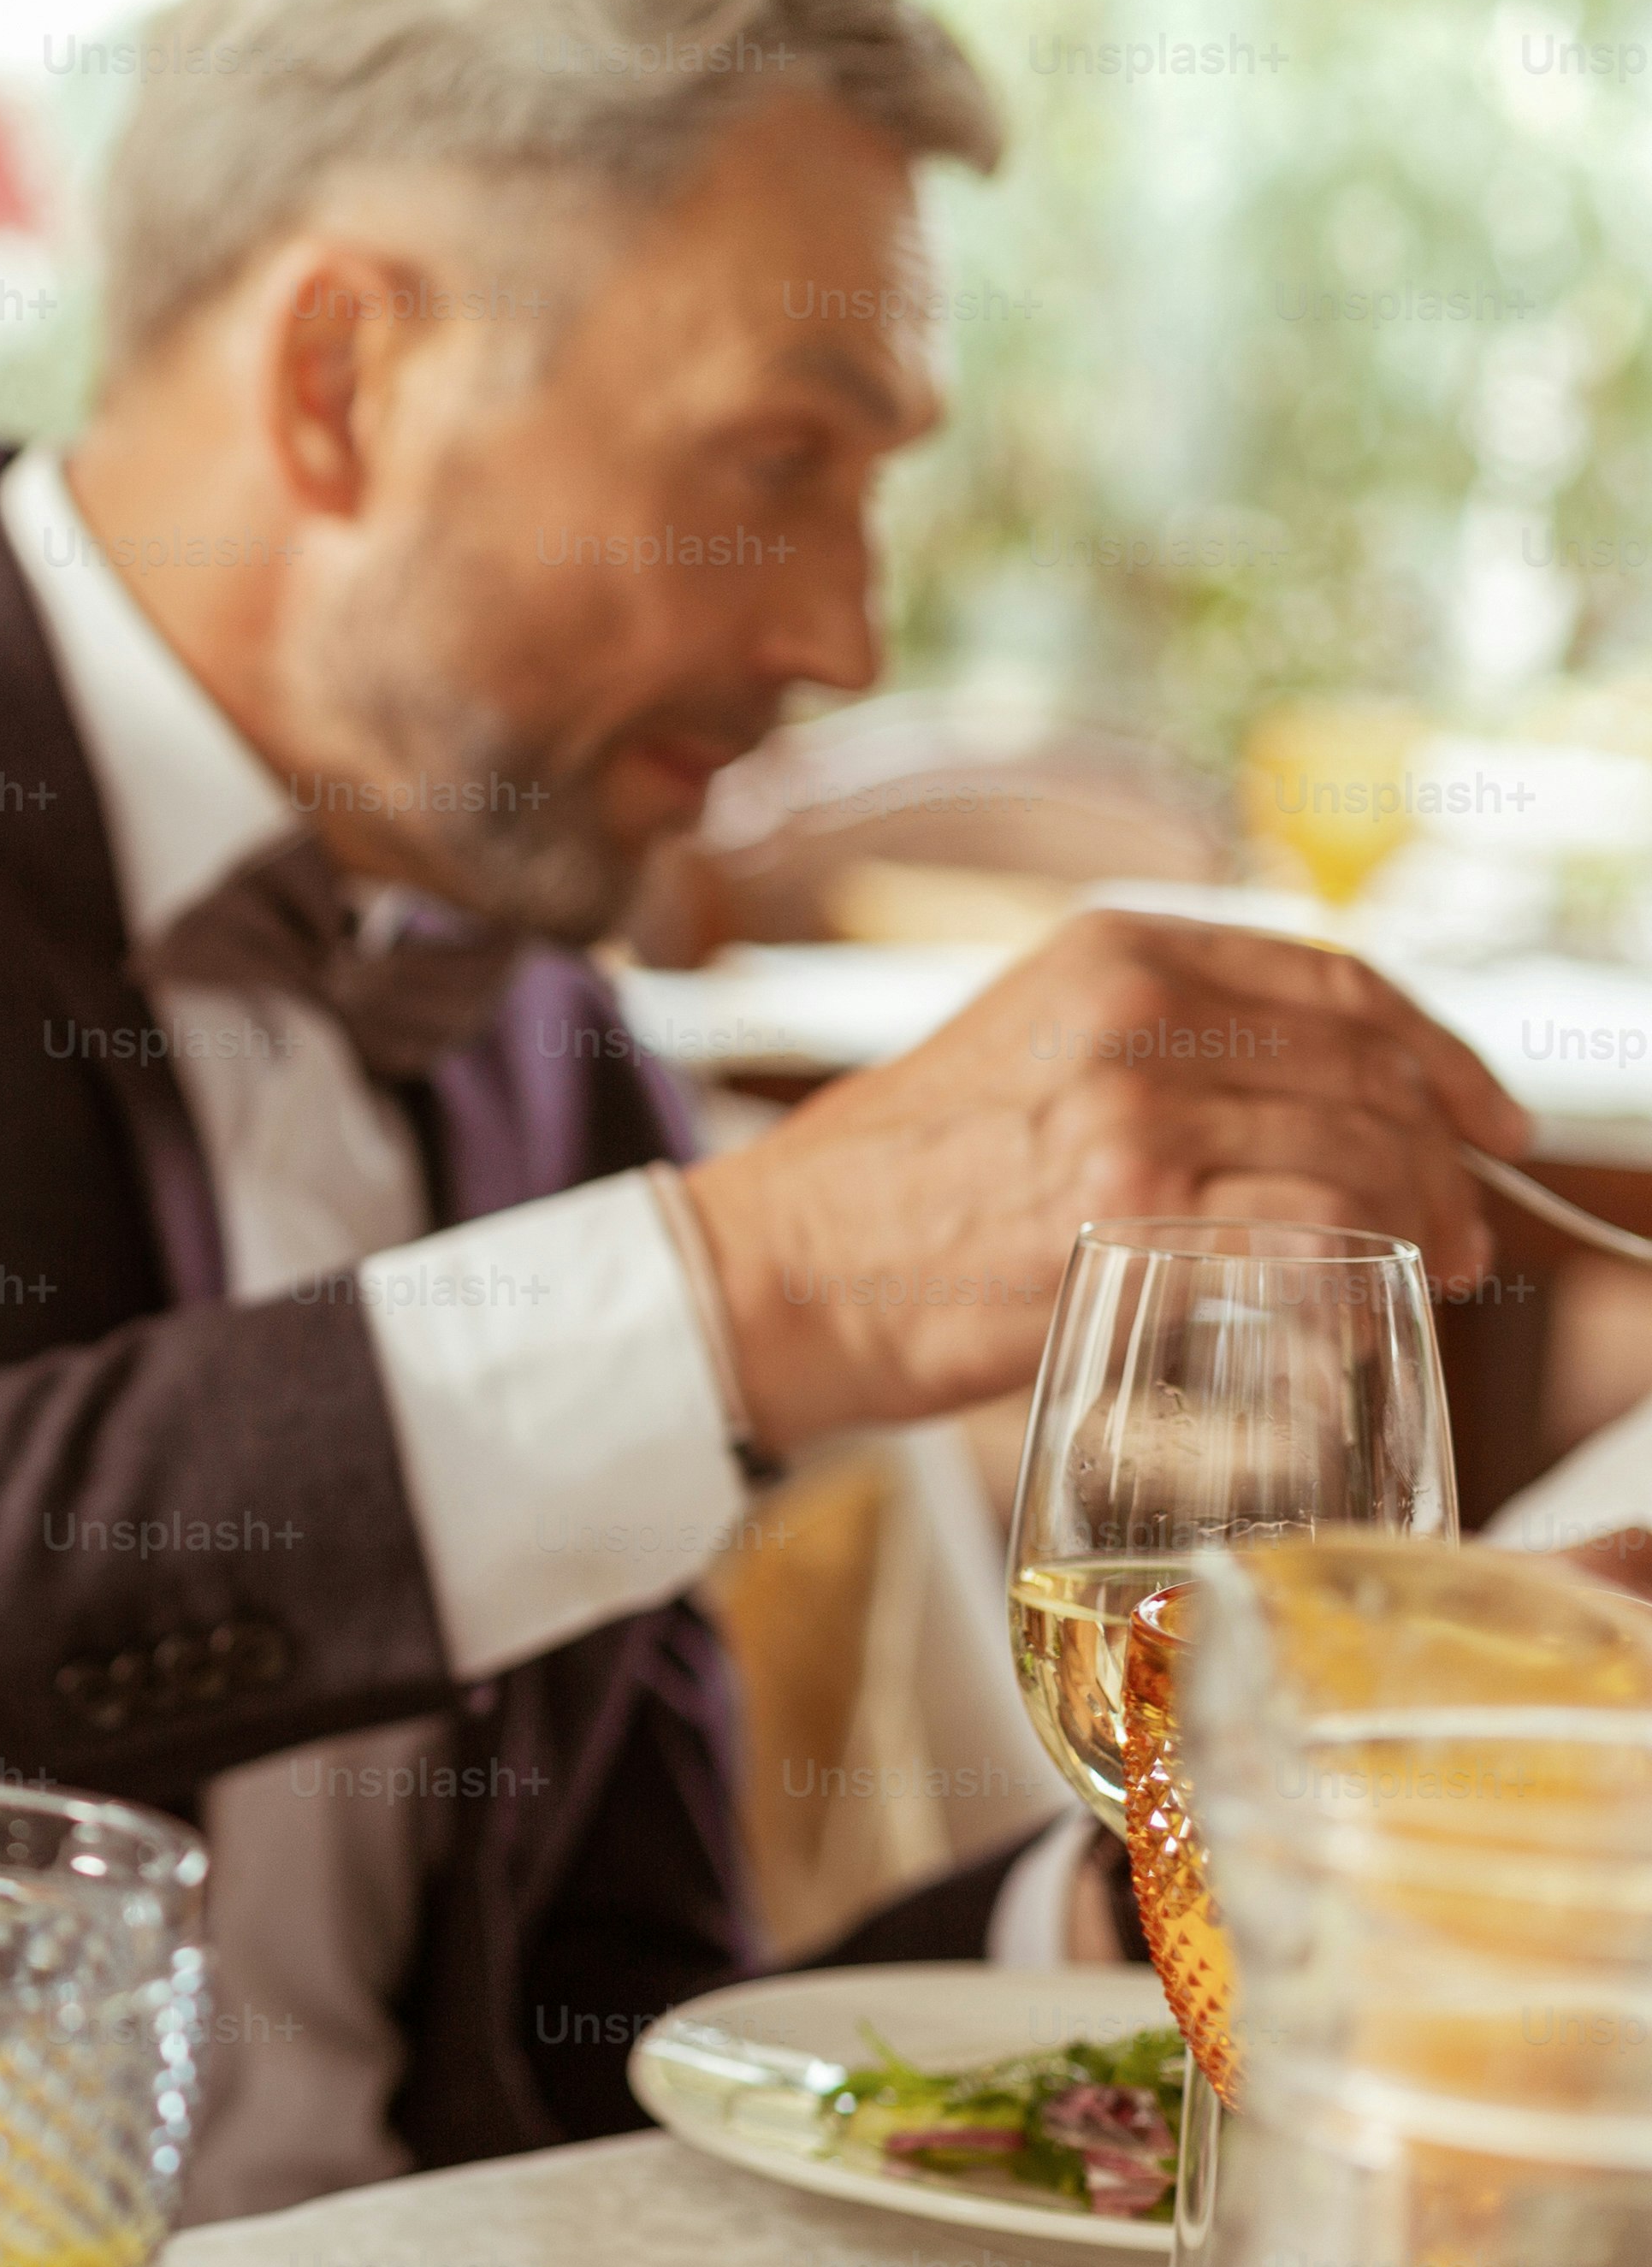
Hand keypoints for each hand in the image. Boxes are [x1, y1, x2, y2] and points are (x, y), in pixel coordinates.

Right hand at [678, 911, 1525, 1443]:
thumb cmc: (890, 1185)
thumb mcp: (1021, 1048)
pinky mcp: (1131, 1214)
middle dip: (1450, 1155)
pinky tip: (1355, 1314)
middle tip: (1473, 1220)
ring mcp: (1136, 1109)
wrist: (777, 1266)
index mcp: (1110, 952)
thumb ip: (1152, 1047)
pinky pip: (1313, 1236)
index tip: (1489, 1113)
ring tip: (1436, 1270)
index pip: (1337, 975)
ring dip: (1428, 1222)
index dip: (1441, 1048)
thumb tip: (1308, 1099)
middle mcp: (1133, 1010)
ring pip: (1362, 1152)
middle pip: (1369, 1068)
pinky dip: (1361, 1281)